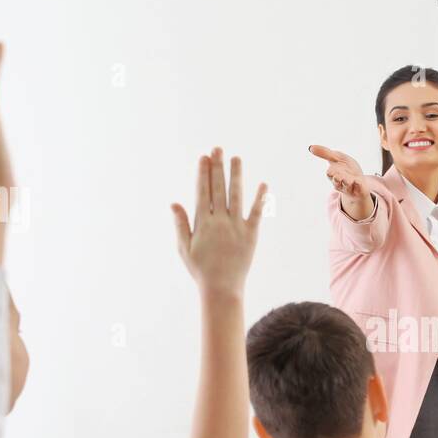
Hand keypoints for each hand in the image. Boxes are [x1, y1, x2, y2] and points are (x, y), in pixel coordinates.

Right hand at [172, 148, 266, 296]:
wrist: (222, 288)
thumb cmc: (200, 270)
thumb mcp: (184, 248)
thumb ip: (181, 224)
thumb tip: (174, 203)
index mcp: (202, 223)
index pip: (202, 192)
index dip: (203, 173)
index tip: (203, 157)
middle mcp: (219, 221)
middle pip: (218, 189)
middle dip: (217, 167)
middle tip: (218, 149)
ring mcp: (236, 227)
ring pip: (236, 195)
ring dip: (236, 175)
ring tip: (236, 158)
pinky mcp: (251, 235)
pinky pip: (256, 213)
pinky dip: (259, 198)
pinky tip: (262, 184)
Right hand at [309, 144, 372, 219]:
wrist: (360, 180)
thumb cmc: (347, 169)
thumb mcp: (337, 158)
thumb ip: (325, 153)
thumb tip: (310, 147)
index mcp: (333, 174)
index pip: (330, 174)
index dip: (331, 172)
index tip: (331, 170)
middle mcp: (340, 182)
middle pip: (336, 182)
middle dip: (338, 178)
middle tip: (339, 176)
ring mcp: (350, 187)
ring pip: (347, 186)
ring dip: (347, 182)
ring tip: (349, 180)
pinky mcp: (359, 190)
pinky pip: (359, 189)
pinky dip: (358, 185)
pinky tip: (358, 181)